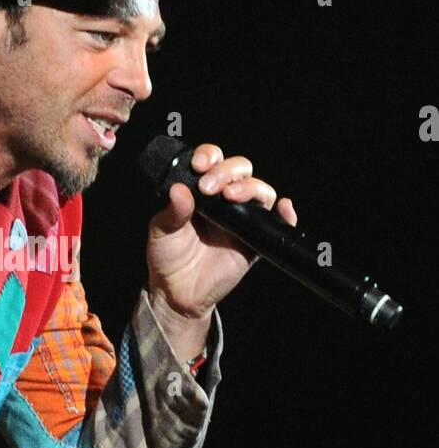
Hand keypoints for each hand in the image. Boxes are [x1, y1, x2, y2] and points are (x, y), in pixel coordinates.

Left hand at [147, 142, 297, 320]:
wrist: (176, 291)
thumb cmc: (167, 256)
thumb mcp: (161, 232)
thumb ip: (172, 212)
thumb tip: (180, 189)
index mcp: (201, 190)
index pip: (213, 161)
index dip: (210, 156)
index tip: (198, 166)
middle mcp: (224, 199)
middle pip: (240, 170)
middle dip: (227, 171)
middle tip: (208, 187)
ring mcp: (242, 218)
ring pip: (260, 191)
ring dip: (249, 188)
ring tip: (231, 196)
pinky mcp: (254, 240)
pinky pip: (277, 224)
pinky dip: (286, 214)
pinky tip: (284, 208)